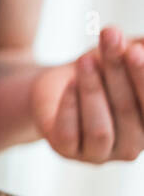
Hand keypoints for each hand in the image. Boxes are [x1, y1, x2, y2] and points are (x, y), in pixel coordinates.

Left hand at [31, 27, 143, 162]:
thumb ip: (143, 49)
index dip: (142, 78)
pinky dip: (70, 106)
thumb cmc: (105, 68)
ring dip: (93, 90)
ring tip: (85, 60)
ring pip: (99, 130)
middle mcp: (132, 147)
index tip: (133, 49)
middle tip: (109, 41)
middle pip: (128, 112)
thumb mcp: (128, 52)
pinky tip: (70, 83)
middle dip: (118, 73)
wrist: (60, 83)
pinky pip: (70, 134)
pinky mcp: (68, 152)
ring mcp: (100, 154)